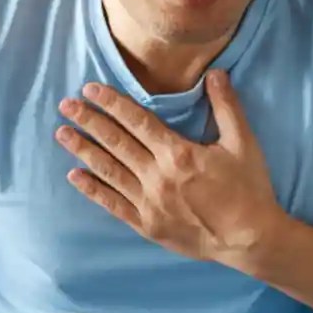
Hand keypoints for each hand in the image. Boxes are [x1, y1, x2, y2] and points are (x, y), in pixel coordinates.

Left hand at [55, 70, 287, 270]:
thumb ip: (227, 106)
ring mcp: (149, 203)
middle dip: (88, 121)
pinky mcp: (147, 225)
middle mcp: (157, 176)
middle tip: (65, 105)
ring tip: (62, 134)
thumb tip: (215, 73)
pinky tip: (74, 176)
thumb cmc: (249, 189)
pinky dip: (92, 190)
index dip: (112, 103)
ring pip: (109, 171)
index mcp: (178, 154)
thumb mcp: (243, 143)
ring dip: (84, 150)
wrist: (250, 240)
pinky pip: (113, 204)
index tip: (90, 89)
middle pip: (116, 142)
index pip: (137, 121)